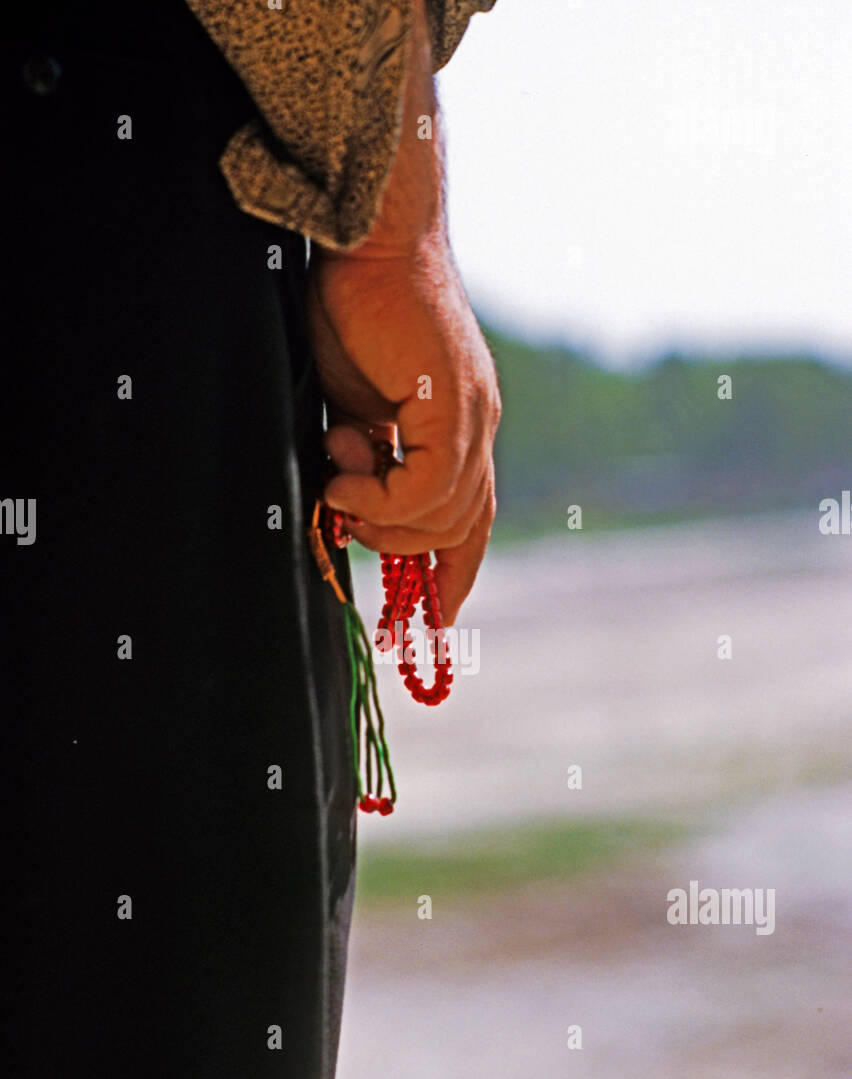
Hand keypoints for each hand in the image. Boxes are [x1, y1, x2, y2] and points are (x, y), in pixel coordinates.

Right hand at [305, 231, 500, 625]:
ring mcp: (471, 417)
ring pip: (444, 517)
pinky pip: (429, 490)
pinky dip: (383, 498)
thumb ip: (364, 457)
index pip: (472, 516)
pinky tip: (346, 471)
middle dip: (398, 545)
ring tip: (340, 480)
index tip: (439, 620)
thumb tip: (350, 511)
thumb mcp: (353, 403)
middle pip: (458, 528)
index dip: (456, 571)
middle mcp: (477, 425)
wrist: (363, 236)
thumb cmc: (351, 305)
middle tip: (344, 509)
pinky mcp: (454, 408)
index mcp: (458, 424)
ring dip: (382, 518)